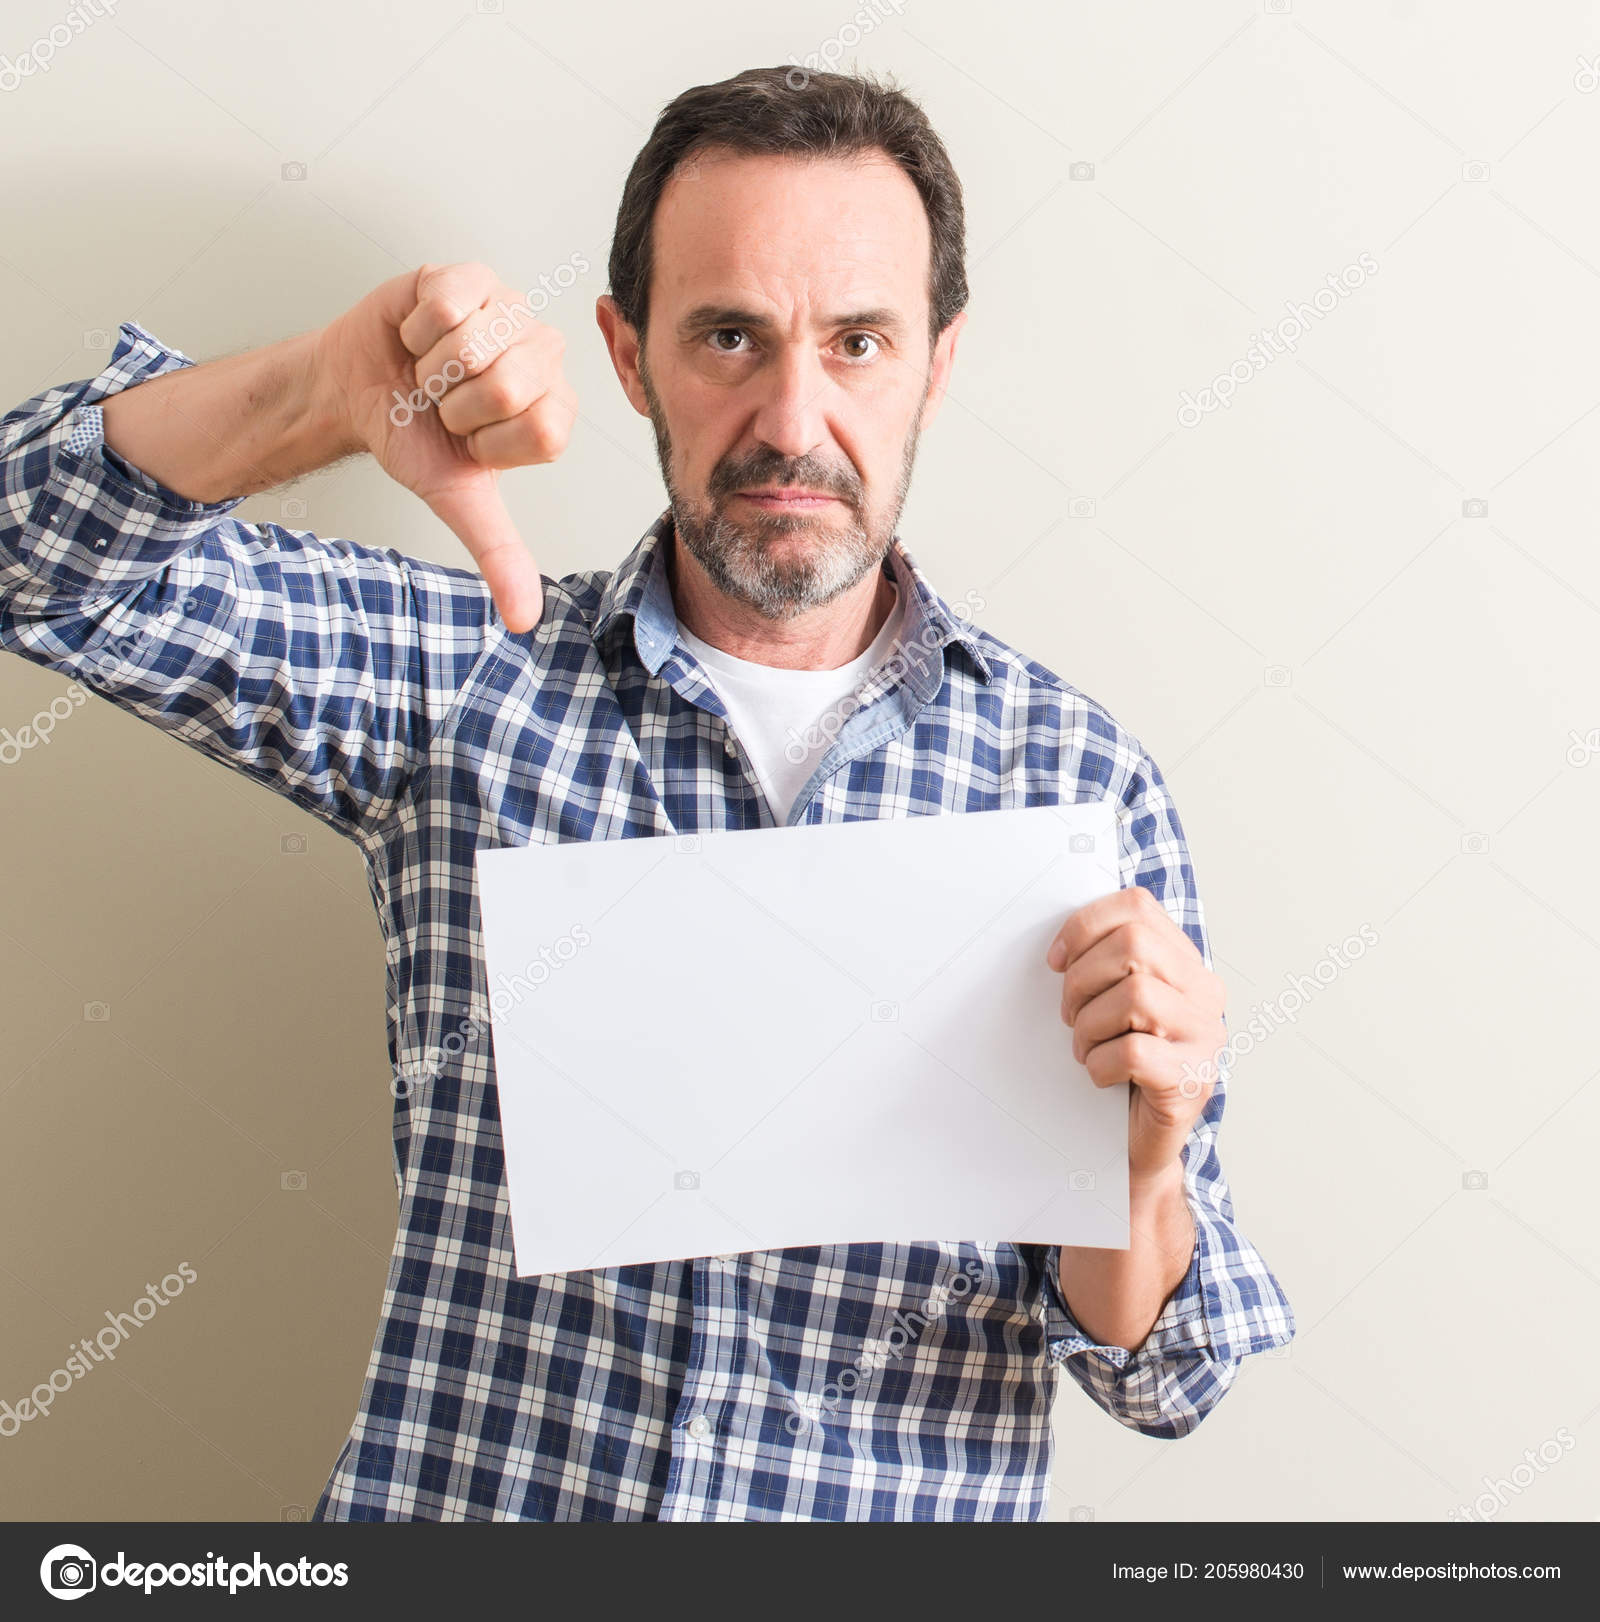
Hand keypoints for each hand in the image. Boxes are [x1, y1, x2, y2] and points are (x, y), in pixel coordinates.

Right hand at [313, 262, 577, 631]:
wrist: (355, 393)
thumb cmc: (414, 437)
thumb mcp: (457, 499)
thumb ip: (499, 554)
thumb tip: (523, 620)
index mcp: (554, 408)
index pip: (542, 428)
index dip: (488, 440)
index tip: (467, 440)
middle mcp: (543, 355)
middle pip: (512, 384)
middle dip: (455, 403)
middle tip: (443, 403)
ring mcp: (510, 309)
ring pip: (477, 343)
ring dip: (432, 365)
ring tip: (429, 370)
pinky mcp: (470, 276)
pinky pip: (448, 302)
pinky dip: (416, 327)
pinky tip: (417, 334)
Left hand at [1046, 885, 1227, 1181]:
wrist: (1137, 1142)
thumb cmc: (1119, 1066)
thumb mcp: (1113, 1003)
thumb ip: (1105, 962)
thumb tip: (1061, 939)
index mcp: (1185, 963)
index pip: (1138, 907)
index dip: (1085, 926)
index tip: (1056, 961)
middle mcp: (1205, 994)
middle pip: (1134, 945)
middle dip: (1082, 979)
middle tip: (1070, 1015)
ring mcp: (1205, 1038)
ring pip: (1135, 995)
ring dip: (1090, 1024)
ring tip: (1086, 1047)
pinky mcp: (1192, 1080)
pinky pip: (1134, 1052)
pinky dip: (1100, 1064)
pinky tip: (1100, 1075)